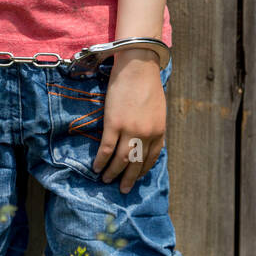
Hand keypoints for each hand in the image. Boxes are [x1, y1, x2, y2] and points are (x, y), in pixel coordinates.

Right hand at [92, 50, 166, 193]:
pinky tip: (96, 167)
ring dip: (113, 173)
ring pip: (121, 160)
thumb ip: (153, 126)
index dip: (142, 169)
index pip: (151, 158)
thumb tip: (146, 138)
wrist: (138, 66)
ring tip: (106, 180)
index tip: (136, 176)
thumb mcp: (157, 109)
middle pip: (136, 163)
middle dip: (129, 178)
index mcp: (158, 131)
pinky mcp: (113, 124)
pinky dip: (101, 161)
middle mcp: (146, 135)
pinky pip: (106, 149)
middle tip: (123, 189)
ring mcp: (130, 130)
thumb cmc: (147, 83)